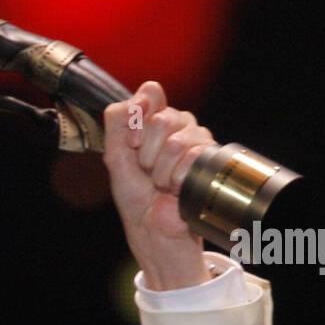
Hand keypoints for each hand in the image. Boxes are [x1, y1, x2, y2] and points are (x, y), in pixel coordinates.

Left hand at [103, 81, 216, 288]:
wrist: (155, 231)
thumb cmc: (136, 199)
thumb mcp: (115, 159)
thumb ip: (118, 122)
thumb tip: (141, 95)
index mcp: (152, 123)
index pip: (151, 93)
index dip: (139, 115)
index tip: (133, 143)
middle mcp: (176, 127)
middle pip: (163, 117)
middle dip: (147, 152)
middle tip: (148, 172)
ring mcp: (196, 142)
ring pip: (178, 138)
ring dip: (162, 169)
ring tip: (162, 184)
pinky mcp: (210, 160)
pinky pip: (194, 154)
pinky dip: (178, 177)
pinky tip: (177, 187)